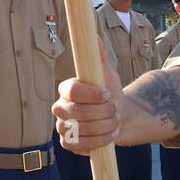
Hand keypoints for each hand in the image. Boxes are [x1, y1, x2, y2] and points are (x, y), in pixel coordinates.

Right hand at [53, 38, 120, 152]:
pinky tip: (110, 135)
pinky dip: (99, 141)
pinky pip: (79, 145)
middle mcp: (60, 107)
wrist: (120, 118)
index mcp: (66, 89)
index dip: (92, 94)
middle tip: (115, 110)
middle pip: (77, 112)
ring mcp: (62, 127)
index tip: (108, 94)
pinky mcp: (68, 143)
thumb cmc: (110, 94)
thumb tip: (92, 34)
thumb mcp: (107, 74)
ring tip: (115, 122)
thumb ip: (98, 55)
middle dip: (103, 113)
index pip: (72, 90)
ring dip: (104, 127)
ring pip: (80, 130)